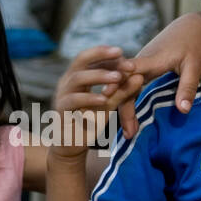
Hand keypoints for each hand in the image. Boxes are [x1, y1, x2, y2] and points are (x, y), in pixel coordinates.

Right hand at [49, 46, 142, 160]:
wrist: (71, 146)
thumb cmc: (89, 122)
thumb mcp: (108, 105)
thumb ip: (121, 91)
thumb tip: (139, 76)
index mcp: (78, 76)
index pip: (92, 58)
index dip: (107, 54)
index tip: (124, 54)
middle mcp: (67, 81)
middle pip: (81, 60)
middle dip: (100, 55)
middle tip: (120, 53)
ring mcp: (62, 94)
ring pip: (78, 78)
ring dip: (99, 76)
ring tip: (118, 77)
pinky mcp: (61, 110)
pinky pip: (74, 100)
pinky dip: (89, 98)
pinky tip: (104, 98)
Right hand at [110, 12, 200, 137]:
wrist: (191, 26)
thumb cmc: (193, 44)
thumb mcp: (194, 65)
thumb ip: (187, 87)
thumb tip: (182, 110)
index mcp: (152, 59)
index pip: (129, 73)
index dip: (118, 86)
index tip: (108, 101)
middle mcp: (140, 62)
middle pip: (124, 86)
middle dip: (123, 109)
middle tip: (128, 134)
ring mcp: (140, 66)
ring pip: (125, 88)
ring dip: (125, 109)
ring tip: (129, 133)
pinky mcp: (142, 69)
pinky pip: (130, 87)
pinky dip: (128, 102)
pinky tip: (131, 119)